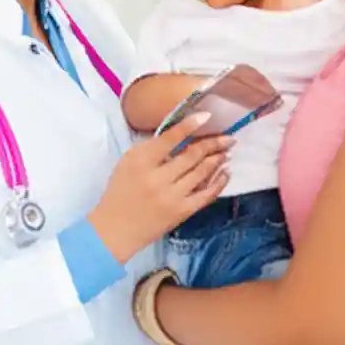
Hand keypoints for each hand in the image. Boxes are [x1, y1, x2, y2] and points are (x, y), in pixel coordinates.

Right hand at [89, 113, 232, 262]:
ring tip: (226, 151)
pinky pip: (206, 195)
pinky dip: (218, 183)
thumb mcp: (127, 162)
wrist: (117, 228)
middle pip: (191, 156)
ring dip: (217, 160)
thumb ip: (151, 149)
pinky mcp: (182, 212)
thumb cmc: (121, 191)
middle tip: (227, 137)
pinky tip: (225, 173)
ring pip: (201, 173)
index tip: (206, 116)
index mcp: (141, 161)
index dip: (189, 126)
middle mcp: (158, 178)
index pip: (169, 139)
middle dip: (212, 144)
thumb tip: (181, 136)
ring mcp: (172, 196)